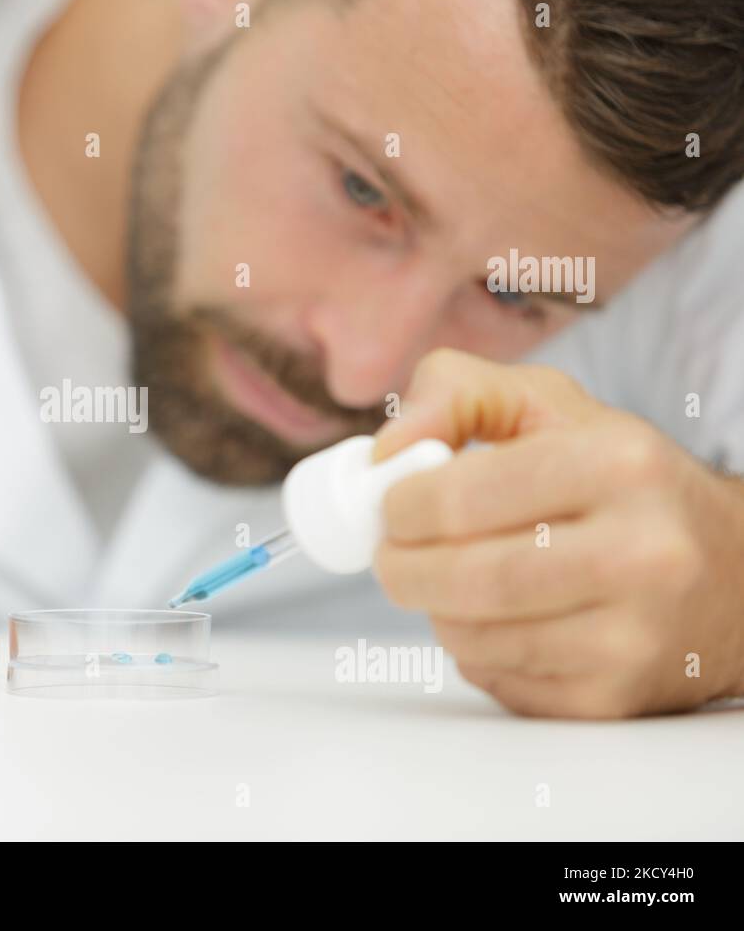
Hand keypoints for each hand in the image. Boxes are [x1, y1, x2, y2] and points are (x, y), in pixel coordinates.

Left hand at [371, 349, 743, 717]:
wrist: (730, 574)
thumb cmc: (620, 483)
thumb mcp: (550, 406)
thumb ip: (458, 395)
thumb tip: (384, 451)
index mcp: (620, 466)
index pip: (463, 497)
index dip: (401, 507)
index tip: (389, 508)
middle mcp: (641, 553)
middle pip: (466, 578)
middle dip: (401, 567)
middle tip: (391, 554)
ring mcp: (632, 637)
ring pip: (471, 637)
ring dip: (434, 609)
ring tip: (449, 580)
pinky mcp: (612, 698)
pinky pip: (496, 679)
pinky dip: (472, 649)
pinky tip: (497, 618)